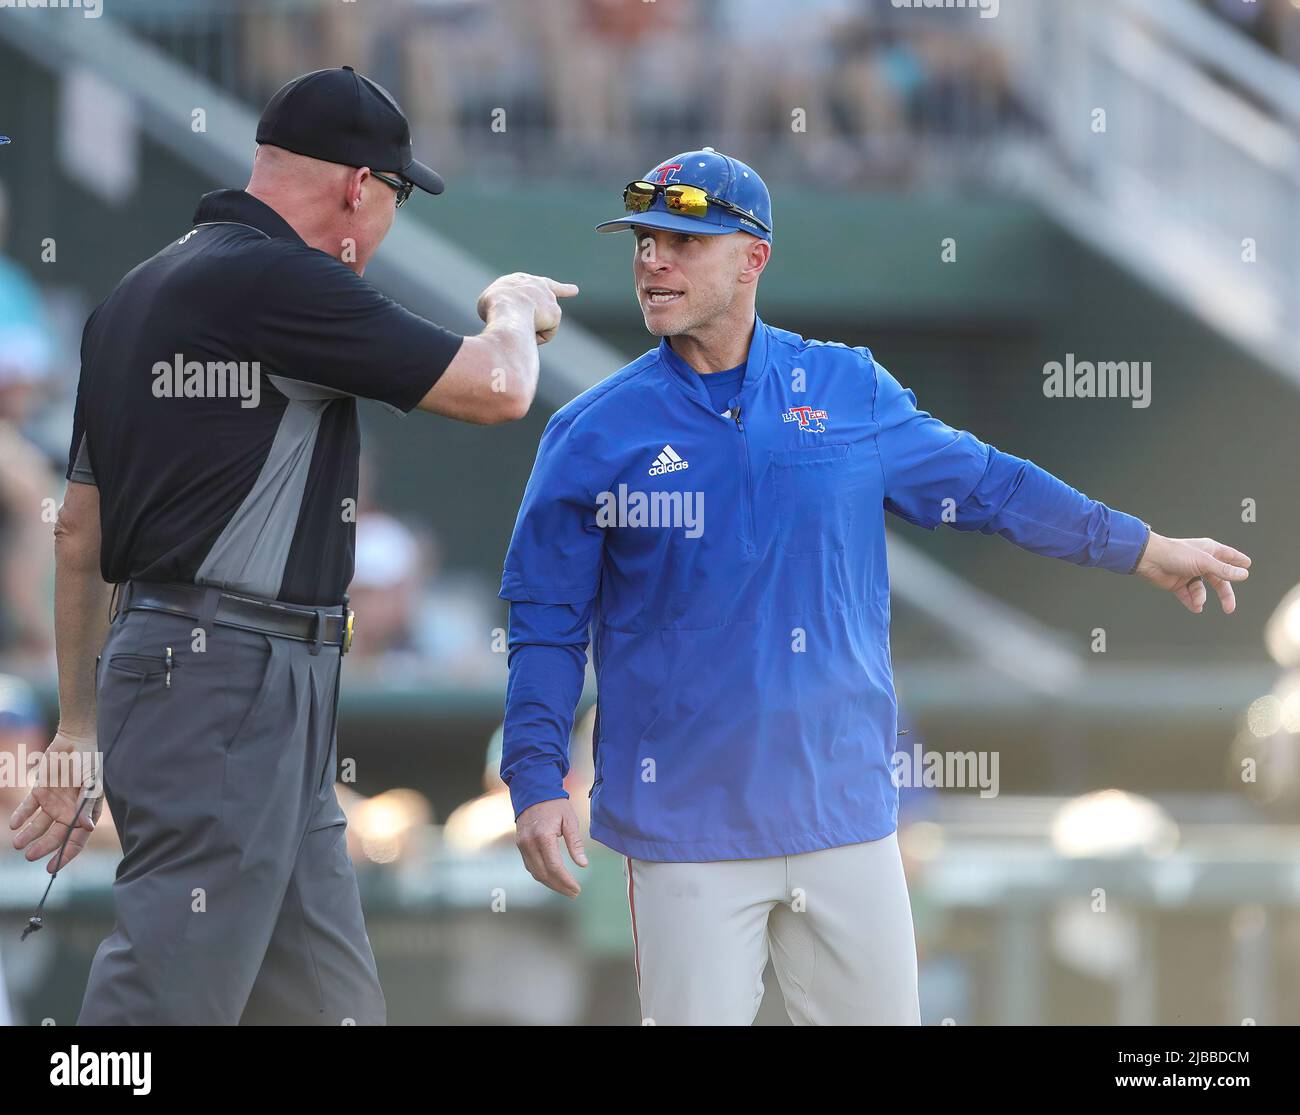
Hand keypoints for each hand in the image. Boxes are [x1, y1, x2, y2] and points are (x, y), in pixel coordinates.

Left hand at [10, 729, 101, 873]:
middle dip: (43, 847)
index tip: (52, 868)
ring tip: (17, 844)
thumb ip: (87, 805)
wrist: (76, 739)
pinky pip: (28, 808)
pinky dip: (21, 816)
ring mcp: (54, 802)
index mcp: (85, 812)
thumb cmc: (90, 761)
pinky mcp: (41, 792)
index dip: (65, 854)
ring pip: (39, 825)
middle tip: (29, 856)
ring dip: (28, 835)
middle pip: (55, 835)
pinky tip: (14, 825)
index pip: (76, 839)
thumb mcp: (92, 783)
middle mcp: (69, 811)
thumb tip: (87, 828)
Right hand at [476, 273, 578, 344]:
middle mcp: (538, 285)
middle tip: (574, 290)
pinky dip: (533, 338)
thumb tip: (513, 326)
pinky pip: (542, 335)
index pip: (530, 283)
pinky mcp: (555, 314)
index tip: (554, 283)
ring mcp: (548, 299)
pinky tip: (526, 333)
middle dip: (564, 289)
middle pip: (551, 290)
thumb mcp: (490, 305)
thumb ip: (503, 310)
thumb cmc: (494, 306)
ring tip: (519, 329)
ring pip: (539, 323)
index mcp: (521, 280)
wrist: (507, 309)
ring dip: (531, 331)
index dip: (539, 286)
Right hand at [514, 797, 587, 896]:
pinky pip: (530, 866)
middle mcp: (529, 843)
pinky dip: (541, 875)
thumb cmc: (554, 804)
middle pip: (543, 874)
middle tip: (574, 893)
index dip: (566, 881)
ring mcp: (522, 845)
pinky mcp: (520, 845)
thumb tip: (583, 864)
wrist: (533, 791)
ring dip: (550, 884)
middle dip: (559, 886)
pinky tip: (553, 878)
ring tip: (566, 889)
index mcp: (543, 836)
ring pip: (535, 873)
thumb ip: (575, 843)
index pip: (554, 867)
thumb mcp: (569, 820)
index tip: (577, 889)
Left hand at [1135, 532, 1250, 613]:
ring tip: (1197, 602)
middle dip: (1224, 594)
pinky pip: (1188, 595)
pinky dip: (1191, 601)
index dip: (1238, 561)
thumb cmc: (1176, 554)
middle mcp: (1200, 562)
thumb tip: (1244, 574)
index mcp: (1209, 551)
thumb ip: (1224, 570)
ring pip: (1201, 590)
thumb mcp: (1204, 563)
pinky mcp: (1177, 583)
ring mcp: (1188, 573)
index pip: (1228, 556)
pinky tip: (1195, 607)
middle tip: (1229, 608)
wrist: (1149, 559)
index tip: (1248, 565)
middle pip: (1218, 580)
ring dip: (1200, 597)